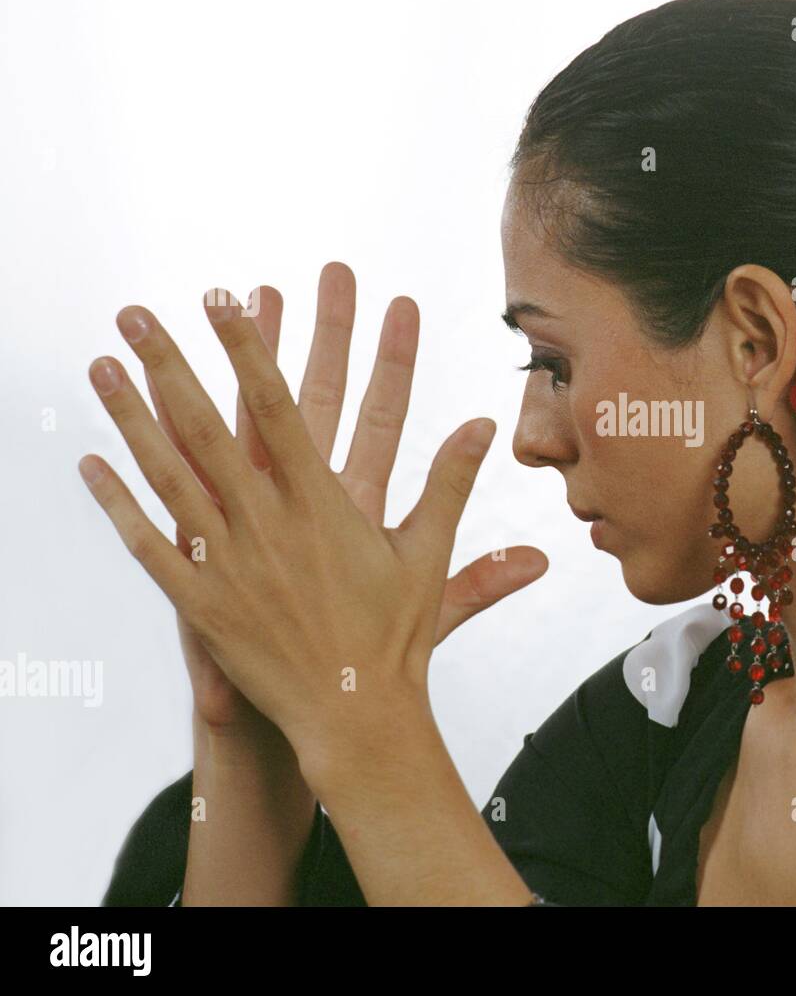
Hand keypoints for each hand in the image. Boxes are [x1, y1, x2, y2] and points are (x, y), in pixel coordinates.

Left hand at [80, 281, 547, 779]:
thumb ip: (450, 483)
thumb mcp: (429, 556)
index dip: (250, 349)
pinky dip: (118, 503)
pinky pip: (149, 544)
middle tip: (136, 313)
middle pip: (208, 430)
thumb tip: (483, 424)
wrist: (356, 719)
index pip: (278, 410)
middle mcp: (266, 526)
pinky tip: (90, 464)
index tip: (223, 298)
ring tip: (101, 365)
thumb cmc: (398, 638)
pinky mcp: (200, 602)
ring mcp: (226, 563)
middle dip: (171, 364)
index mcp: (322, 507)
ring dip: (130, 418)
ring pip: (169, 477)